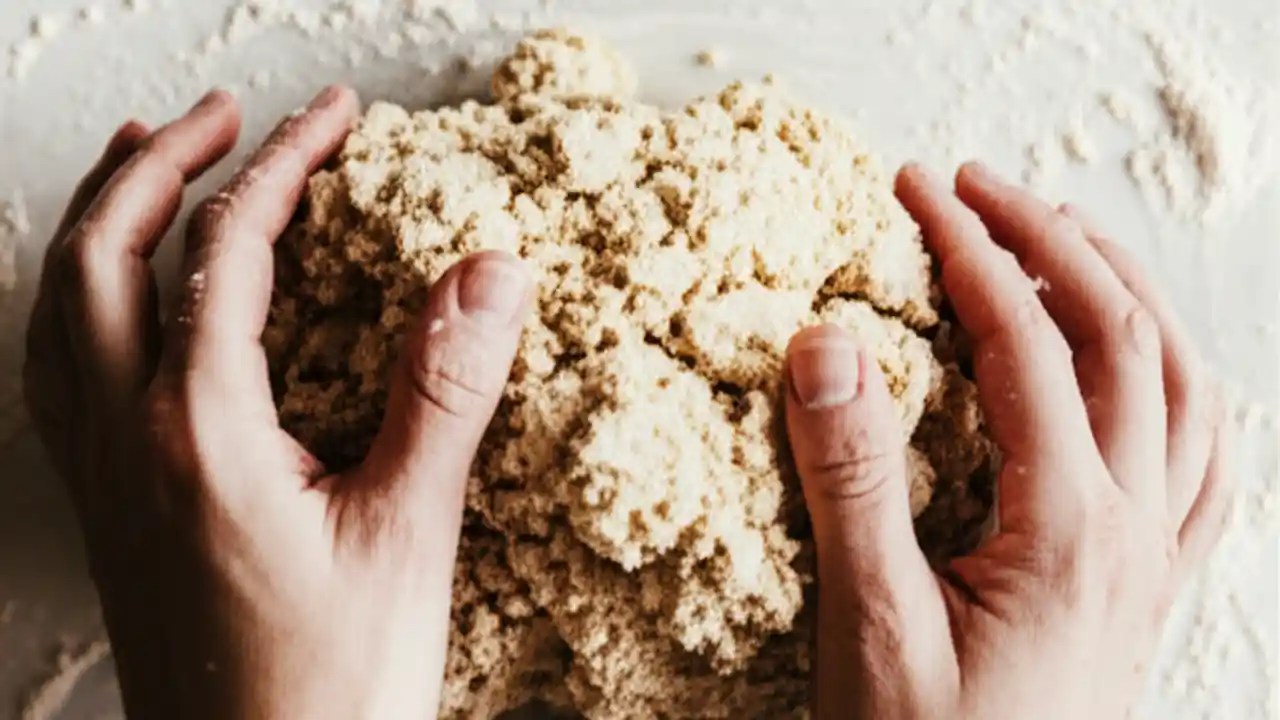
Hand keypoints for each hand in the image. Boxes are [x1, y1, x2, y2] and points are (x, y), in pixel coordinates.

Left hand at [23, 86, 531, 718]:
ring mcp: (105, 479)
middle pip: (105, 254)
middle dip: (164, 163)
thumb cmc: (331, 689)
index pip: (228, 251)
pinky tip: (113, 309)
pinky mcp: (112, 514)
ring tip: (144, 166)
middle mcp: (130, 441)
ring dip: (101, 219)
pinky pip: (60, 372)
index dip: (283, 164)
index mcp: (200, 430)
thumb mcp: (409, 533)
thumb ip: (443, 392)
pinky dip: (79, 302)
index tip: (333, 119)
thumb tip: (486, 271)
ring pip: (63, 308)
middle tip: (226, 113)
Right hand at [785, 163, 1231, 718]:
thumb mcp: (871, 628)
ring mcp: (1156, 560)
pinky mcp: (1149, 587)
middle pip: (1124, 338)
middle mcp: (1135, 532)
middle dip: (1050, 242)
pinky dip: (1175, 382)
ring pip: (1184, 386)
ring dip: (1128, 293)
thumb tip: (827, 342)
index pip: (1026, 346)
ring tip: (1063, 239)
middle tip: (979, 187)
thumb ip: (852, 483)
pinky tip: (1141, 368)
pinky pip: (1202, 458)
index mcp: (1069, 532)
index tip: (917, 190)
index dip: (970, 252)